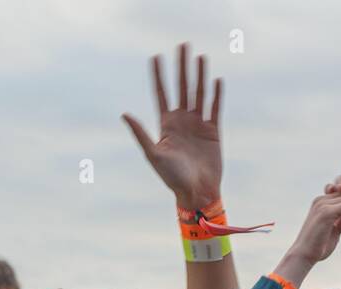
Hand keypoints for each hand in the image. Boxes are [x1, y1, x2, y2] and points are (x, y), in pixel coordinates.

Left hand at [122, 43, 222, 209]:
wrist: (196, 191)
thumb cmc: (171, 177)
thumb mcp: (153, 154)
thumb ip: (140, 133)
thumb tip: (124, 113)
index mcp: (166, 125)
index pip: (161, 94)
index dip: (158, 75)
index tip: (155, 57)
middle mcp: (182, 121)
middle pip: (181, 87)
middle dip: (181, 67)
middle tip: (182, 45)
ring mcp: (198, 125)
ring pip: (198, 94)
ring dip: (199, 75)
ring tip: (200, 56)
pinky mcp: (213, 131)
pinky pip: (214, 108)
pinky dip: (216, 95)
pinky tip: (216, 80)